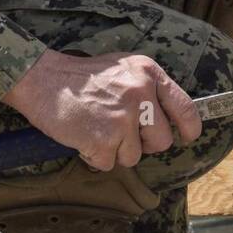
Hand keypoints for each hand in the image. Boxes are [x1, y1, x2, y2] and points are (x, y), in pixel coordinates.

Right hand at [0, 48, 201, 171]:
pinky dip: (95, 156)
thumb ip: (148, 88)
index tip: (188, 137)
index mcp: (149, 74)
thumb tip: (167, 117)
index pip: (186, 108)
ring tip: (96, 128)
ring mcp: (123, 118)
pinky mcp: (104, 139)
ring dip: (115, 150)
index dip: (190, 128)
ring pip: (134, 156)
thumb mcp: (124, 68)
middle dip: (143, 143)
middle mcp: (142, 94)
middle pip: (162, 141)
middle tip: (120, 131)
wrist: (42, 79)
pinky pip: (108, 163)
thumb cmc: (82, 76)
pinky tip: (83, 136)